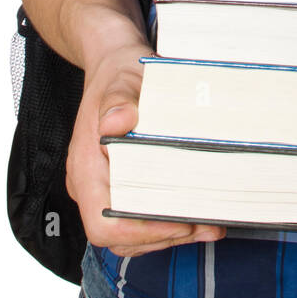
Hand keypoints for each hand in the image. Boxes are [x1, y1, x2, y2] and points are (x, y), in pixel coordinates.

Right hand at [66, 40, 226, 256]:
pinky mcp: (121, 182)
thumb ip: (119, 100)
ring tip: (210, 224)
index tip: (177, 222)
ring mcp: (105, 185)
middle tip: (206, 225)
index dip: (139, 231)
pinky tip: (198, 211)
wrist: (115, 62)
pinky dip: (168, 219)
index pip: (103, 221)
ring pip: (133, 231)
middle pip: (122, 234)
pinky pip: (140, 213)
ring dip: (170, 232)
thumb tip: (117, 122)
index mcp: (86, 166)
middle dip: (165, 235)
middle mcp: (91, 182)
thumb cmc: (119, 72)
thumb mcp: (123, 79)